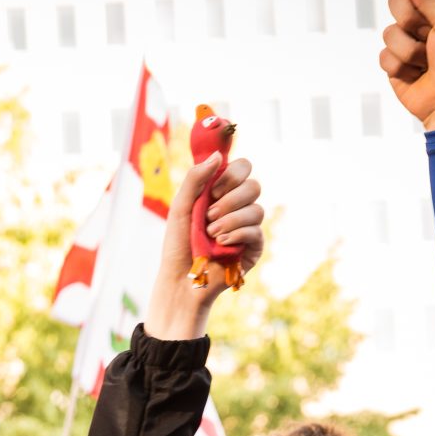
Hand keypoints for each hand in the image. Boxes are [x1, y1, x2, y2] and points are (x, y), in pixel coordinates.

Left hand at [146, 155, 263, 340]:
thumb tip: (218, 156)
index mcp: (222, 193)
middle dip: (230, 198)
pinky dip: (237, 234)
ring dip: (230, 219)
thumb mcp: (180, 207)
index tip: (213, 189)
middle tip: (209, 214)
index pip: (243, 168)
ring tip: (211, 233)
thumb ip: (195, 179)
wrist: (181, 279)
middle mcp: (238, 207)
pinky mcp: (254, 247)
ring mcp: (248, 227)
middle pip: (253, 185)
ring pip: (257, 208)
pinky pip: (256, 230)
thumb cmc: (178, 244)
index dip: (233, 173)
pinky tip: (220, 244)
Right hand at [377, 0, 434, 130]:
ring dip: (408, 50)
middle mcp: (426, 20)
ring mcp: (409, 41)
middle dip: (409, 19)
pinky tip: (415, 75)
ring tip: (426, 63)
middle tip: (427, 36)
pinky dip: (399, 66)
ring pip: (389, 30)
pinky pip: (383, 54)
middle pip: (398, 1)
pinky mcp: (395, 62)